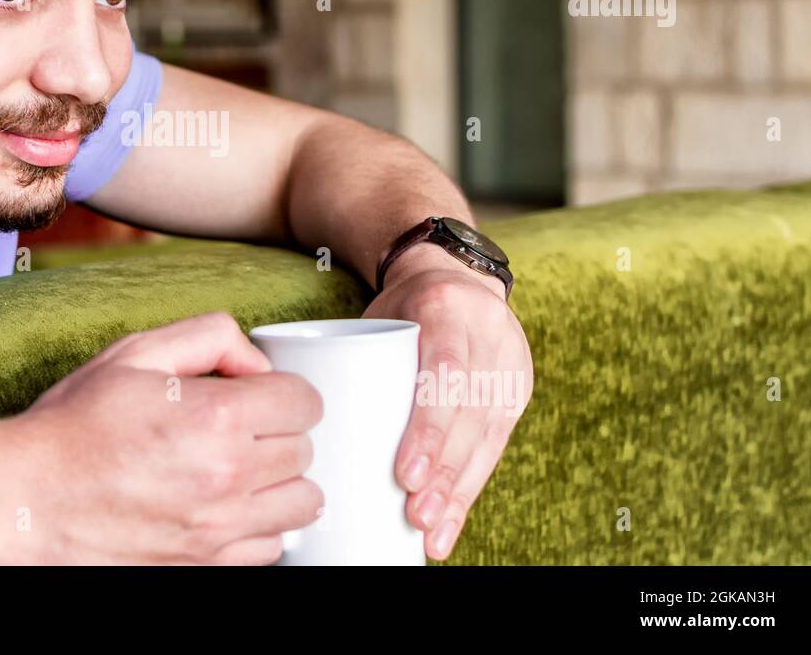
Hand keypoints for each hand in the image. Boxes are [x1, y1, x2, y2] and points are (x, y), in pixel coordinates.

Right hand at [13, 311, 323, 563]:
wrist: (27, 502)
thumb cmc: (73, 427)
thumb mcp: (134, 354)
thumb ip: (208, 337)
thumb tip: (256, 362)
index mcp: (215, 417)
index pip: (305, 401)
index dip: (282, 390)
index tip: (257, 393)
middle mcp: (227, 478)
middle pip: (306, 449)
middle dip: (279, 430)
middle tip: (240, 426)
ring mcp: (220, 529)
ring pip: (305, 502)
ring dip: (281, 480)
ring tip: (242, 467)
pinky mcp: (207, 566)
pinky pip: (273, 546)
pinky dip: (260, 526)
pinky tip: (226, 506)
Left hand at [367, 242, 532, 559]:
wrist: (456, 278)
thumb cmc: (399, 308)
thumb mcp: (375, 316)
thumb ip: (349, 359)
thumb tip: (293, 423)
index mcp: (445, 308)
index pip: (444, 374)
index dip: (428, 428)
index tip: (405, 473)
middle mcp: (488, 335)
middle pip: (469, 414)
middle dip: (442, 473)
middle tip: (415, 515)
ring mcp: (510, 365)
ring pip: (487, 438)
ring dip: (457, 492)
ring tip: (429, 533)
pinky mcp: (517, 392)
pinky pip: (496, 448)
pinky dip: (469, 491)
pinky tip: (450, 525)